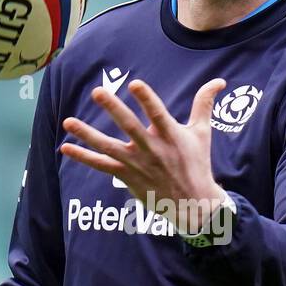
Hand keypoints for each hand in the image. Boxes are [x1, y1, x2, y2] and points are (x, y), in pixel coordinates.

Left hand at [60, 77, 227, 230]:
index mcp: (171, 136)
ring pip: (109, 147)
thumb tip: (219, 81)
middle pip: (130, 127)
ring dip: (88, 135)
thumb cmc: (196, 164)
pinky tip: (66, 147)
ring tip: (68, 122)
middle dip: (114, 109)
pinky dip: (83, 157)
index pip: (158, 114)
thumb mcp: (202, 133)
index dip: (147, 100)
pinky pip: (101, 166)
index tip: (135, 84)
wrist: (193, 204)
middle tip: (97, 92)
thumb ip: (204, 104)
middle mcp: (153, 149)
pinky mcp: (127, 176)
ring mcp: (138, 164)